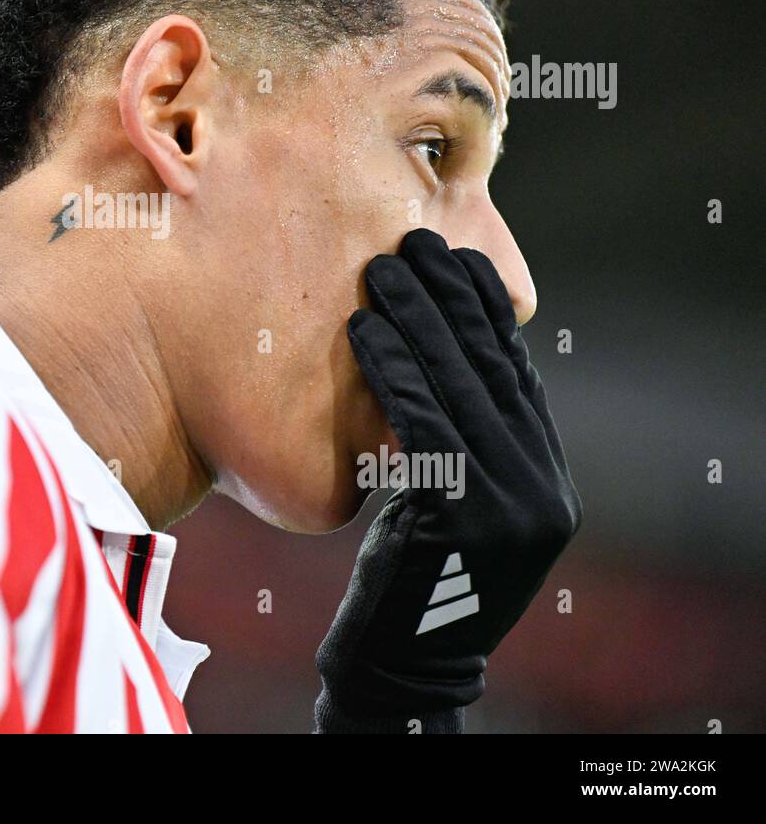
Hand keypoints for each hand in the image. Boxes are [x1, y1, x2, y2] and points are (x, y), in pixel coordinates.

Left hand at [314, 228, 581, 732]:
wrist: (402, 667)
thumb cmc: (413, 579)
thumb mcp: (451, 504)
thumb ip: (461, 444)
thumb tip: (432, 360)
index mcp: (546, 477)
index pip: (516, 374)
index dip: (487, 311)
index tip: (459, 258)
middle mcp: (543, 486)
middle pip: (491, 368)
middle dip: (451, 299)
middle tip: (413, 241)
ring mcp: (513, 504)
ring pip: (459, 386)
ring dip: (417, 319)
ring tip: (379, 269)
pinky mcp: (468, 517)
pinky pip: (423, 423)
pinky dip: (392, 370)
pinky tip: (361, 330)